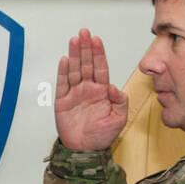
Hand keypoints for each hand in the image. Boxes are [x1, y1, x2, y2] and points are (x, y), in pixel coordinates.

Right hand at [54, 28, 128, 151]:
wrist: (85, 150)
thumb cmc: (102, 136)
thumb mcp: (119, 119)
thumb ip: (121, 101)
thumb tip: (114, 87)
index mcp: (102, 91)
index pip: (100, 68)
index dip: (98, 54)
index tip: (97, 40)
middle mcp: (88, 89)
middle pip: (86, 64)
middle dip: (85, 48)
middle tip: (84, 33)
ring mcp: (75, 94)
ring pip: (75, 70)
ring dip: (75, 55)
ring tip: (74, 41)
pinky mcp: (63, 101)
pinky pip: (63, 84)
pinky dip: (63, 72)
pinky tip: (65, 60)